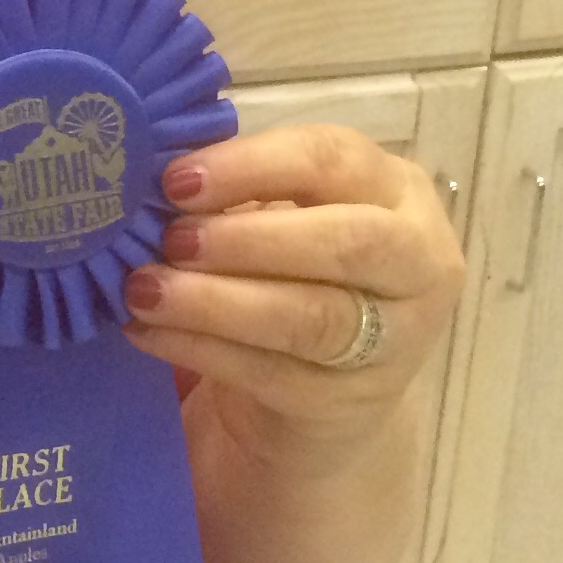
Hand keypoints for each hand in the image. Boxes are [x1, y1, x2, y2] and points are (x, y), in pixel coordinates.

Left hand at [122, 124, 463, 472]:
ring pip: (311, 318)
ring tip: (144, 290)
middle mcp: (418, 262)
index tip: (176, 180)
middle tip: (170, 240)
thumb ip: (240, 193)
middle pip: (346, 242)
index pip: (335, 159)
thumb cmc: (295, 273)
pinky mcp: (348, 402)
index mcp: (398, 191)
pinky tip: (146, 331)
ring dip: (215, 301)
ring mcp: (394, 341)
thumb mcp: (283, 218)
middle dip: (248, 239)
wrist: (328, 389)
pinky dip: (198, 348)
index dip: (254, 165)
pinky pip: (270, 372)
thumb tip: (152, 180)